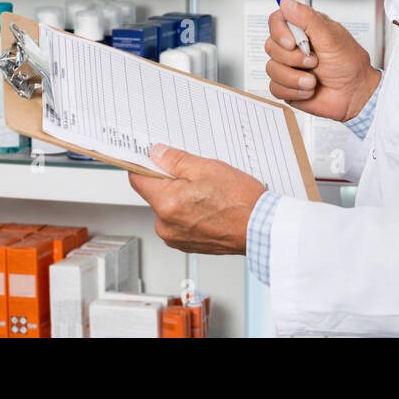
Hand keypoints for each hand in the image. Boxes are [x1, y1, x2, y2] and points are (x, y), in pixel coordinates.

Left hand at [127, 144, 265, 254]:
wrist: (261, 229)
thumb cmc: (241, 202)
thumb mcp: (207, 168)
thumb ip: (175, 160)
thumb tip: (157, 154)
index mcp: (168, 203)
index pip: (137, 179)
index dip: (145, 165)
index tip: (153, 159)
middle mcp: (166, 225)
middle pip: (154, 194)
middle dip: (170, 182)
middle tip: (196, 176)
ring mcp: (175, 238)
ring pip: (167, 208)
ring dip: (180, 198)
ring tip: (208, 194)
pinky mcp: (185, 244)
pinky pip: (177, 222)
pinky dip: (188, 213)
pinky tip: (209, 207)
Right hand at [265, 0, 380, 122]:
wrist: (354, 94)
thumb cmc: (349, 64)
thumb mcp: (331, 37)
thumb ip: (308, 19)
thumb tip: (287, 3)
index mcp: (304, 29)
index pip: (277, 21)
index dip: (279, 32)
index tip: (292, 43)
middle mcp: (294, 46)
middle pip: (271, 46)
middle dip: (293, 58)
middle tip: (314, 61)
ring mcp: (289, 66)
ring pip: (271, 69)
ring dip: (295, 78)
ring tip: (313, 79)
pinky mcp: (287, 86)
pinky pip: (275, 88)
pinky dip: (294, 91)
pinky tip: (308, 89)